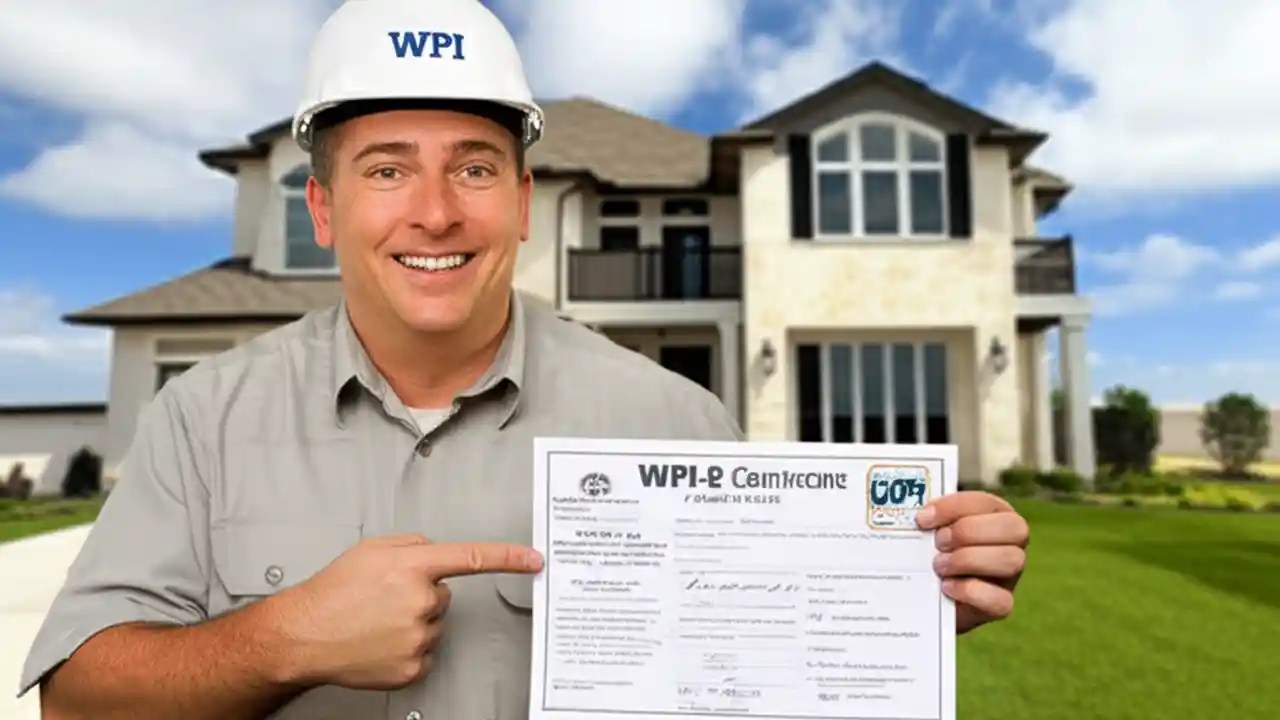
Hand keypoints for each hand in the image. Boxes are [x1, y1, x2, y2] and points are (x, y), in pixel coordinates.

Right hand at [266, 533, 542, 689]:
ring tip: (376, 620)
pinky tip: (380, 641)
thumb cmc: (332, 592)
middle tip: (385, 598)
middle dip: (421, 593)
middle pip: (443, 594)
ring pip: (433, 623)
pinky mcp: (413, 666)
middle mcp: (420, 601)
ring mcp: (418, 636)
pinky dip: (406, 647)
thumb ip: (411, 545)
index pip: (472, 557)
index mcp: (412, 567)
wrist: (304, 635)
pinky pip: (425, 651)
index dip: (509, 557)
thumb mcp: (371, 549)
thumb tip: (430, 553)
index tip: (533, 559)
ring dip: (413, 620)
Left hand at [915, 492, 1028, 634]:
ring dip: (969, 560)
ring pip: (1013, 560)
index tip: (922, 518)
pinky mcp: (1000, 605)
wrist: (923, 598)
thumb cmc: (926, 553)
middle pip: (1014, 528)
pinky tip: (946, 587)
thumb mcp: (926, 532)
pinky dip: (971, 592)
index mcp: (993, 515)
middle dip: (969, 532)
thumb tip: (905, 513)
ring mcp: (1009, 575)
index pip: (985, 502)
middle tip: (937, 542)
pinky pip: (1001, 600)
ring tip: (938, 565)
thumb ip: (926, 519)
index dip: (954, 507)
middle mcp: (1010, 543)